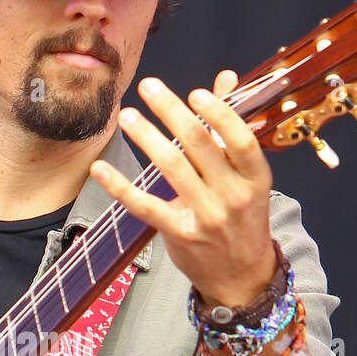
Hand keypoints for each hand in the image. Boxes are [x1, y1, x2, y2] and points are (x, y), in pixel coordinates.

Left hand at [90, 68, 277, 308]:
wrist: (242, 278)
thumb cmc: (241, 218)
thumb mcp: (248, 177)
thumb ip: (231, 127)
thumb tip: (224, 78)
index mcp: (255, 178)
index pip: (240, 139)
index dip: (219, 114)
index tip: (195, 93)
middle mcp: (233, 196)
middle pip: (199, 146)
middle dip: (171, 111)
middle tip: (148, 86)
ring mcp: (206, 217)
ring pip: (172, 169)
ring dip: (146, 137)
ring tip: (127, 115)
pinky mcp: (180, 235)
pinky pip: (145, 206)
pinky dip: (120, 186)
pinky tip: (101, 167)